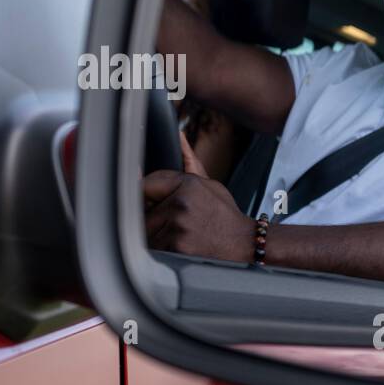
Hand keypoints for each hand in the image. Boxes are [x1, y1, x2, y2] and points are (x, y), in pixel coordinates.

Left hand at [142, 133, 252, 262]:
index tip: (142, 199)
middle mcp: (181, 203)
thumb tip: (179, 136)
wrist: (243, 243)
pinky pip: (155, 247)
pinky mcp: (177, 247)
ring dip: (155, 233)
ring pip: (147, 230)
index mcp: (187, 184)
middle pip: (143, 210)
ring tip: (176, 234)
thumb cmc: (224, 214)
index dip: (140, 193)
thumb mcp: (209, 183)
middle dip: (148, 216)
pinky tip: (178, 245)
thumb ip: (189, 161)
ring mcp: (179, 226)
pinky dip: (161, 248)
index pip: (147, 184)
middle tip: (165, 221)